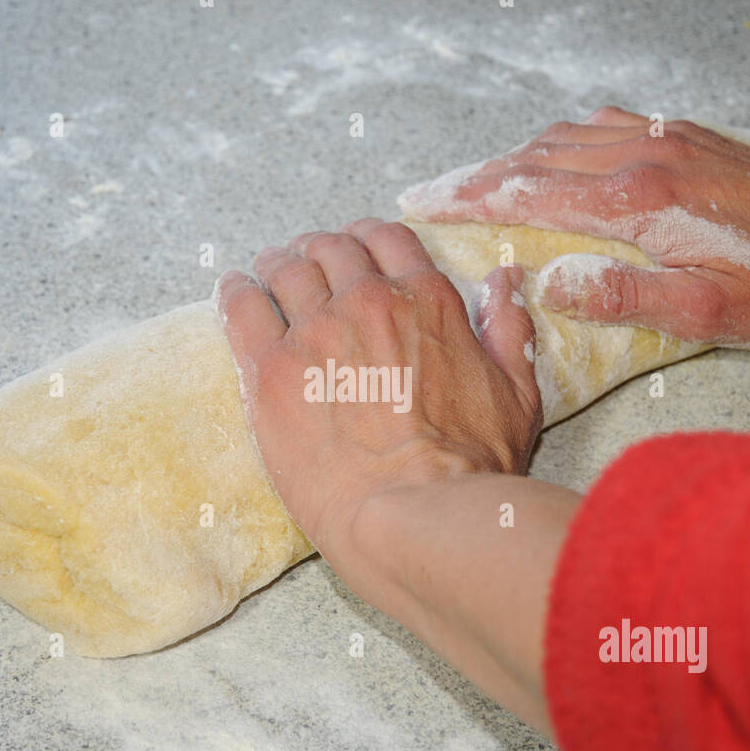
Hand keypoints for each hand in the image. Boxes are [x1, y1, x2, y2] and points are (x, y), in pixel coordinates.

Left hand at [215, 219, 541, 560]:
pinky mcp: (270, 371)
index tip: (352, 246)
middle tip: (306, 259)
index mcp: (426, 301)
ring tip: (267, 271)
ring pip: (284, 271)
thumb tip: (505, 281)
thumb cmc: (470, 467)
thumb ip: (509, 329)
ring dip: (276, 265)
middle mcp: (367, 303)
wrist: (414, 513)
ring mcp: (314, 333)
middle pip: (330, 250)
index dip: (365, 237)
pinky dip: (235, 292)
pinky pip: (241, 309)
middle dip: (317, 248)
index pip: (386, 239)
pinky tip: (233, 290)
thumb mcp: (516, 394)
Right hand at [398, 107, 749, 347]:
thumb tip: (551, 285)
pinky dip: (557, 141)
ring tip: (473, 182)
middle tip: (426, 194)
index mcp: (637, 203)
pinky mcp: (680, 137)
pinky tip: (548, 153)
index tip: (422, 203)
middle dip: (473, 177)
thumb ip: (626, 298)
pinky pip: (599, 126)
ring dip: (510, 159)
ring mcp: (661, 140)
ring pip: (561, 138)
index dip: (469, 199)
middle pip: (533, 159)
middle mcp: (641, 158)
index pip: (528, 193)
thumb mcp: (706, 313)